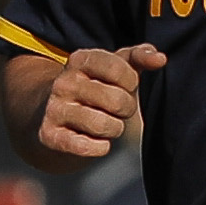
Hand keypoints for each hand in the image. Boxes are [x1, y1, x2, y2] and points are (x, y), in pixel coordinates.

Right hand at [31, 45, 164, 161]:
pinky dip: (99, 147)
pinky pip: (88, 147)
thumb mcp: (113, 67)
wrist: (45, 115)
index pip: (119, 69)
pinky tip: (92, 140)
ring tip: (104, 124)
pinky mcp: (49, 136)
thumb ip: (138, 57)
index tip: (124, 86)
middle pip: (117, 100)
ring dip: (113, 129)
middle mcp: (63, 82)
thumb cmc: (92, 88)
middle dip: (125, 109)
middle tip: (116, 110)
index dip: (130, 82)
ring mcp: (54, 109)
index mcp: (79, 60)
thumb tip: (160, 59)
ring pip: (104, 126)